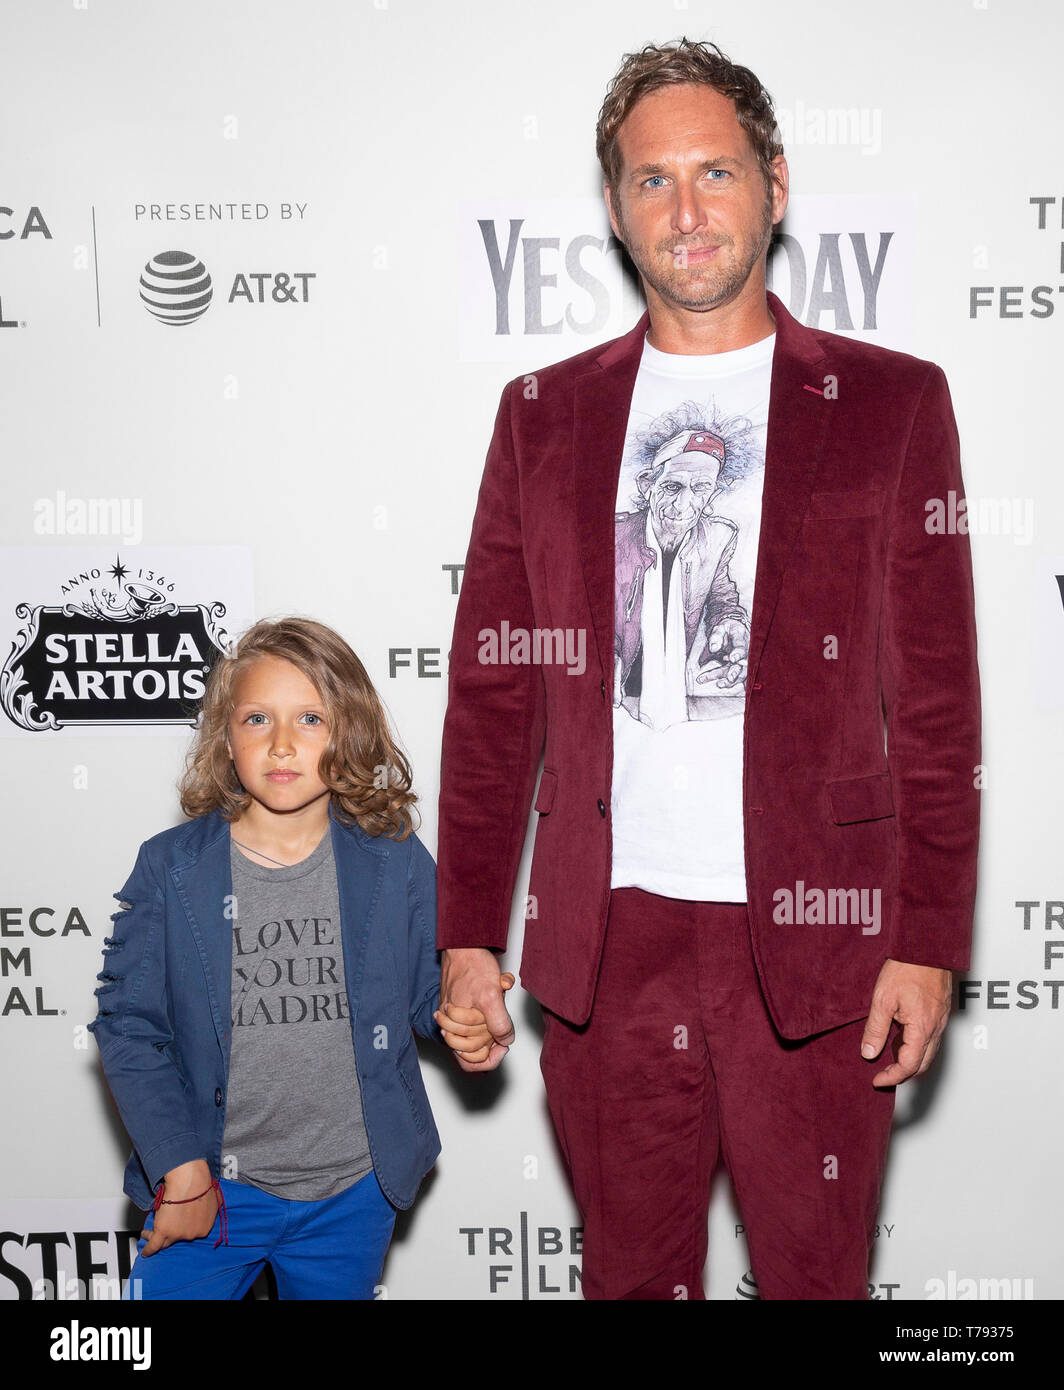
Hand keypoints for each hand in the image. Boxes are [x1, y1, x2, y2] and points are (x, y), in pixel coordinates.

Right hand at [141, 1159, 218, 1255]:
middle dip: (173, 1232)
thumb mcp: (213, 1197)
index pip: (193, 1232)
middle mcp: (192, 1234)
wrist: (189, 1180)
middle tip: (168, 1228)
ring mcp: (178, 1234)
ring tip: (150, 1236)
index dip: (185, 1228)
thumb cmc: (201, 1184)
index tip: (180, 1226)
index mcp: (205, 1227)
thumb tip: (209, 1205)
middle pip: (180, 1238)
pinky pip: (153, 1246)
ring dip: (158, 1241)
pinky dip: (148, 1249)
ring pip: (164, 1243)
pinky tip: (145, 1251)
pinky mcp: (164, 1232)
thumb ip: (210, 1207)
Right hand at [437, 948, 514, 1072]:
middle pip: (476, 1051)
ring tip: (497, 1009)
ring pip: (478, 1037)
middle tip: (501, 1024)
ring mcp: (456, 1018)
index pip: (470, 1062)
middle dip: (492, 1038)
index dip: (490, 1058)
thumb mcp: (491, 995)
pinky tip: (498, 998)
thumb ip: (499, 1022)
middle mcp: (452, 1026)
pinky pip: (479, 1021)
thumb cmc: (473, 966)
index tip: (503, 1046)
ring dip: (492, 1023)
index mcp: (454, 1027)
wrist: (465, 946)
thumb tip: (505, 1040)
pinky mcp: (462, 1009)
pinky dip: (493, 1010)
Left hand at [696, 619, 748, 688]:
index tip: (733, 658)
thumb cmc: (727, 629)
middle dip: (736, 672)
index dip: (738, 653)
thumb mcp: (720, 628)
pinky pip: (739, 678)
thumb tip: (713, 649)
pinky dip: (732, 683)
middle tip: (729, 678)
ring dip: (731, 680)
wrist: (736, 630)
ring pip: (741, 673)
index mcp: (741, 638)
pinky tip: (723, 685)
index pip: (741, 646)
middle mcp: (746, 651)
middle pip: (743, 664)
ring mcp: (745, 661)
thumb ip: (716, 637)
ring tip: (720, 684)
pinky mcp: (741, 668)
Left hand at [861, 958, 952, 1086]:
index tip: (877, 1080)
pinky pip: (930, 1039)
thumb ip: (876, 1029)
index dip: (892, 1077)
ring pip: (928, 1053)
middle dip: (902, 1074)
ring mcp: (941, 1021)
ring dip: (909, 1060)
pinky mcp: (941, 1013)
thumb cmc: (906, 968)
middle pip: (922, 1065)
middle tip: (881, 1073)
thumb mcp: (882, 999)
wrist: (927, 947)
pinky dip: (915, 1046)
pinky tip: (899, 1037)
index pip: (909, 1066)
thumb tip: (868, 1053)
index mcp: (922, 1028)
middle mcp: (936, 1028)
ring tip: (886, 1054)